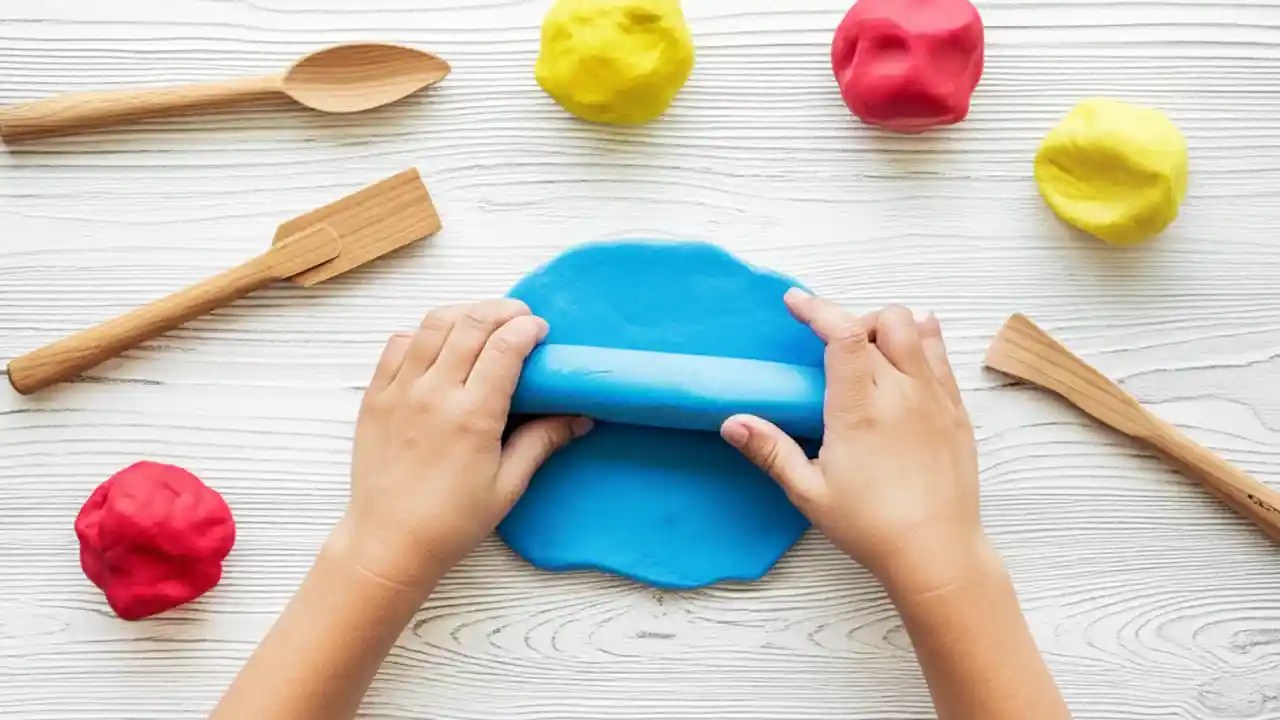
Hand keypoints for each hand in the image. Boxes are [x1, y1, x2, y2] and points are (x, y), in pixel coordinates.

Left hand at [334, 299, 591, 593]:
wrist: (389, 542)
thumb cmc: (452, 522)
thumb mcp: (508, 486)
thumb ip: (542, 442)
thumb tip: (579, 417)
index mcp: (473, 416)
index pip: (504, 347)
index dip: (526, 328)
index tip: (540, 330)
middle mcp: (435, 395)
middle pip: (471, 324)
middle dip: (501, 311)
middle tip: (518, 317)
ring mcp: (400, 392)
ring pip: (432, 324)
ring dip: (464, 313)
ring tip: (482, 320)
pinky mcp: (376, 397)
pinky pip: (398, 344)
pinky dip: (422, 333)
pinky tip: (439, 342)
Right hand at [721, 292, 989, 597]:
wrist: (936, 552)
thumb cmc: (870, 526)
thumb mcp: (810, 493)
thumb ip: (771, 452)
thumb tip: (732, 423)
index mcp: (861, 409)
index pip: (843, 334)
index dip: (818, 309)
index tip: (795, 302)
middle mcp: (902, 393)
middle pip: (882, 321)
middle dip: (852, 320)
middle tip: (832, 346)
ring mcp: (935, 398)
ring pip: (918, 328)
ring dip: (888, 327)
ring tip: (870, 351)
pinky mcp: (957, 411)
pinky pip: (942, 355)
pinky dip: (922, 342)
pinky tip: (905, 360)